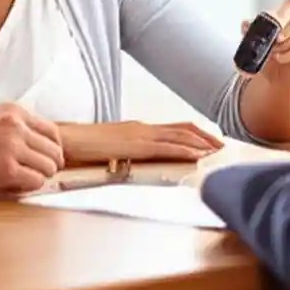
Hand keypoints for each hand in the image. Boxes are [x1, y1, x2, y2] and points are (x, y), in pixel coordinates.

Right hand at [0, 103, 64, 196]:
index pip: (52, 132)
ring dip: (36, 178)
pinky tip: (9, 187)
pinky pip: (35, 182)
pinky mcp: (7, 169)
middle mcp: (16, 125)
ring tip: (16, 181)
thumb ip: (14, 129)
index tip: (44, 162)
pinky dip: (26, 188)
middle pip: (54, 152)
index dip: (51, 151)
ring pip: (48, 168)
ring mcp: (12, 146)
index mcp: (13, 111)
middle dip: (46, 167)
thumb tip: (41, 149)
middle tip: (30, 176)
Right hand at [59, 121, 224, 164]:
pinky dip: (185, 151)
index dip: (195, 133)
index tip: (210, 141)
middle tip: (223, 146)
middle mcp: (142, 128)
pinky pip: (166, 148)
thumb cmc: (83, 147)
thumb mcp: (110, 149)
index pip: (173, 127)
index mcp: (137, 129)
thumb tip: (136, 161)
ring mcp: (140, 135)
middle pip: (182, 129)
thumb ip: (126, 152)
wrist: (66, 141)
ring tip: (218, 152)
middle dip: (205, 137)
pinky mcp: (135, 146)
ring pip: (179, 136)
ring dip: (202, 143)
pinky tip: (198, 156)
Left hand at [247, 0, 289, 88]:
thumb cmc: (271, 51)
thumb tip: (246, 24)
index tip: (270, 30)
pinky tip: (282, 58)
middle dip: (282, 34)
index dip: (280, 17)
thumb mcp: (257, 39)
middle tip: (271, 45)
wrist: (279, 75)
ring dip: (287, 45)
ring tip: (275, 53)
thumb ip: (251, 29)